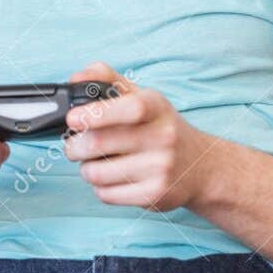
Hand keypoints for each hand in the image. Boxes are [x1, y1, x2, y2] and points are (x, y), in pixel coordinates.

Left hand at [63, 62, 208, 210]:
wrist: (200, 166)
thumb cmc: (161, 128)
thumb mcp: (143, 97)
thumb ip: (108, 80)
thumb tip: (75, 78)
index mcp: (156, 107)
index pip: (129, 108)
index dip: (96, 113)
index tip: (73, 118)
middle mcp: (163, 137)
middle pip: (99, 143)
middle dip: (74, 146)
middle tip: (75, 145)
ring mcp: (160, 168)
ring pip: (96, 173)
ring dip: (86, 168)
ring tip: (96, 162)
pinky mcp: (154, 195)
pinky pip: (106, 194)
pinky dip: (100, 187)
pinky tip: (112, 178)